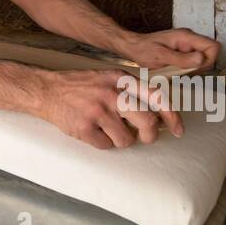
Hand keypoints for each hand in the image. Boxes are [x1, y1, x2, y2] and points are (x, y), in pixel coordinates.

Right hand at [38, 69, 183, 148]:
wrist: (47, 90)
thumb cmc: (82, 86)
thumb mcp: (108, 78)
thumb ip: (131, 91)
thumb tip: (158, 115)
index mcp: (120, 79)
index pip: (156, 97)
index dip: (172, 116)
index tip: (178, 130)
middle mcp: (111, 94)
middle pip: (147, 122)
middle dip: (149, 135)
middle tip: (143, 137)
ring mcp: (97, 111)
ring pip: (126, 140)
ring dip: (121, 140)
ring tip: (108, 130)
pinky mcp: (84, 127)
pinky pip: (106, 146)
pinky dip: (102, 143)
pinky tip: (93, 131)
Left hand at [120, 28, 218, 70]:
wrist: (132, 46)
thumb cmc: (143, 50)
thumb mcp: (161, 56)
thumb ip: (182, 58)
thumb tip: (202, 59)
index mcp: (186, 37)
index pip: (213, 46)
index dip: (209, 60)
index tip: (195, 69)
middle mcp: (189, 39)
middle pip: (210, 54)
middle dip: (201, 67)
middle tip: (183, 72)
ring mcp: (187, 44)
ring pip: (202, 59)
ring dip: (193, 69)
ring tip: (176, 71)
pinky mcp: (183, 51)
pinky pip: (193, 61)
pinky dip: (188, 69)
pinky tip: (175, 70)